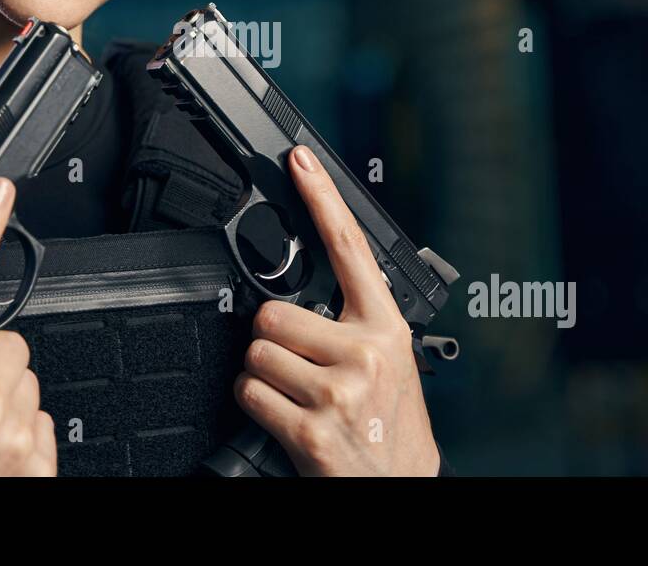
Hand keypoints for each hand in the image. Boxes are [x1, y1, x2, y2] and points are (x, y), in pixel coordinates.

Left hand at [233, 145, 439, 475]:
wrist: (398, 488)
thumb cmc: (391, 428)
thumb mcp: (391, 364)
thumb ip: (356, 324)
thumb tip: (305, 296)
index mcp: (386, 327)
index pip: (350, 248)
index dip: (322, 197)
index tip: (300, 160)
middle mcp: (365, 352)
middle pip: (273, 313)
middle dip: (273, 340)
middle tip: (299, 367)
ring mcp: (338, 390)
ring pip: (255, 353)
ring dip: (263, 377)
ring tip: (298, 397)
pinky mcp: (311, 426)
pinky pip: (248, 392)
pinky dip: (255, 407)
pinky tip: (288, 419)